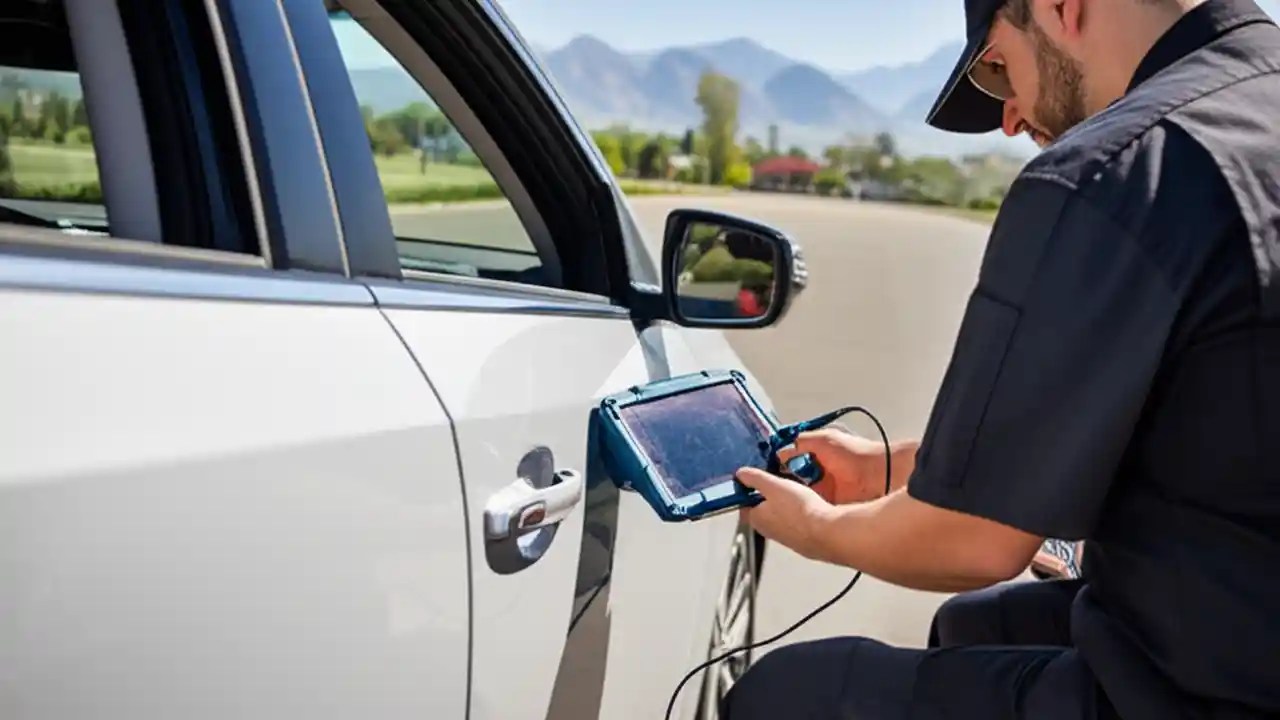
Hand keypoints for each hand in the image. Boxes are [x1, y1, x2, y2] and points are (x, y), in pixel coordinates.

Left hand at [736, 467, 833, 560]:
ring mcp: (787, 538)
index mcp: (756, 518)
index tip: (763, 479)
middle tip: (785, 484)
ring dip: (789, 504)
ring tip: (801, 493)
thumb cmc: (799, 510)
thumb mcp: (773, 485)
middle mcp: (768, 532)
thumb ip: (755, 478)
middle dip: (774, 495)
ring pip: (783, 515)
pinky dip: (803, 514)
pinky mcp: (803, 541)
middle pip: (765, 508)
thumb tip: (740, 474)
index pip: (746, 502)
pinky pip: (799, 523)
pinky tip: (812, 507)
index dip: (753, 488)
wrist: (827, 533)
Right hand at [776, 428, 890, 505]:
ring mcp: (824, 489)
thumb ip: (802, 442)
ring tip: (775, 496)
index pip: (791, 458)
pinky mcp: (829, 504)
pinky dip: (803, 504)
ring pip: (799, 492)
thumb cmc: (857, 454)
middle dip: (781, 480)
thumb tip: (781, 450)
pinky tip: (792, 504)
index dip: (778, 463)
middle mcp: (819, 472)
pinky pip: (811, 504)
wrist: (880, 476)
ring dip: (790, 493)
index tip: (763, 468)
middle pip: (792, 477)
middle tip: (767, 485)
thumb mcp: (825, 439)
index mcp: (817, 453)